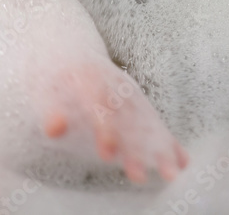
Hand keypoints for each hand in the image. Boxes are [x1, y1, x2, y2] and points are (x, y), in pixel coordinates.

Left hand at [41, 60, 187, 182]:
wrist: (71, 50)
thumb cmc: (54, 75)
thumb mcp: (45, 87)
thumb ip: (51, 109)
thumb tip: (53, 130)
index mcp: (90, 80)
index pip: (100, 106)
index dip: (105, 131)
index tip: (107, 156)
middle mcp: (116, 87)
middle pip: (127, 120)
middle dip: (134, 149)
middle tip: (137, 177)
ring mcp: (130, 96)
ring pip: (147, 124)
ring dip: (159, 150)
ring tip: (171, 176)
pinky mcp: (139, 105)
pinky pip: (156, 123)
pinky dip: (170, 141)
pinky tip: (182, 162)